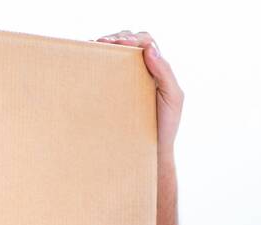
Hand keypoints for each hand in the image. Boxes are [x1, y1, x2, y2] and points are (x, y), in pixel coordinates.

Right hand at [96, 30, 182, 160]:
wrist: (151, 150)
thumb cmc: (165, 126)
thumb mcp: (172, 99)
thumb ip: (166, 72)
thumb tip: (149, 49)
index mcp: (157, 68)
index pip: (145, 41)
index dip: (133, 37)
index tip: (122, 43)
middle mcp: (141, 69)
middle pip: (127, 41)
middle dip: (115, 38)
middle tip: (104, 42)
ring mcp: (126, 79)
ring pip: (114, 53)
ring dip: (104, 46)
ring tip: (95, 47)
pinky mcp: (112, 89)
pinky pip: (103, 69)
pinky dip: (95, 60)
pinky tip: (88, 60)